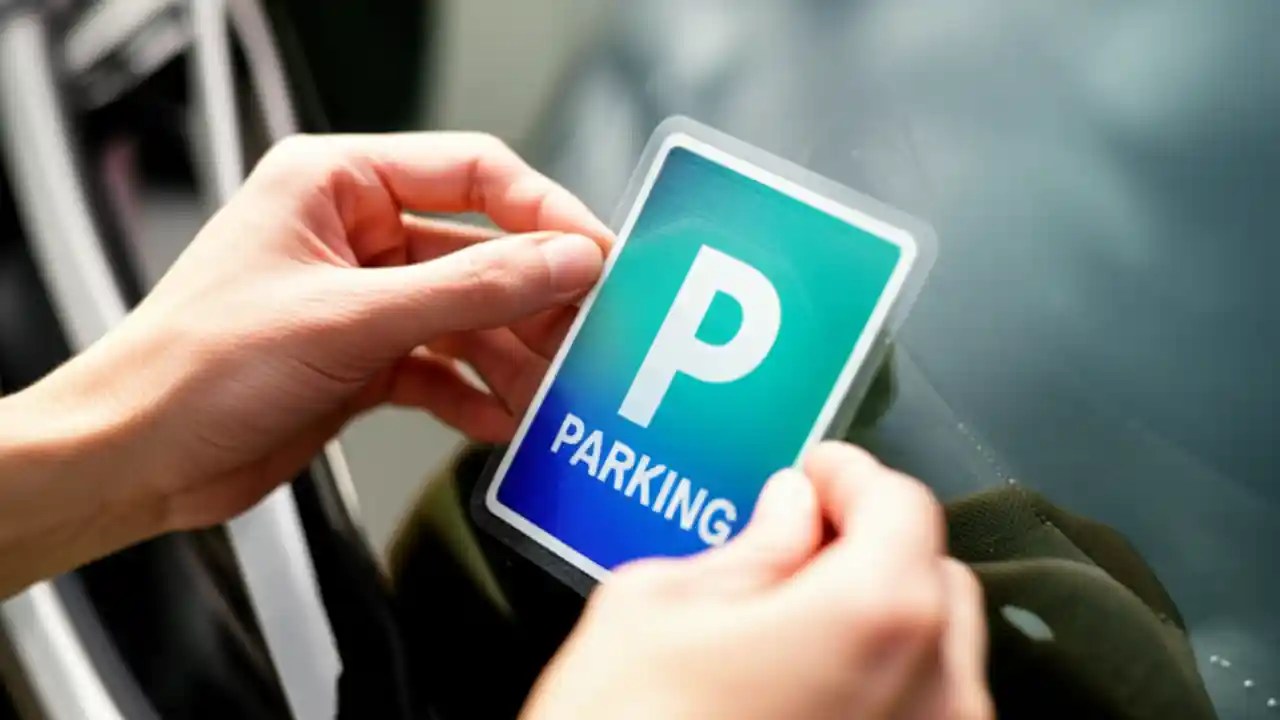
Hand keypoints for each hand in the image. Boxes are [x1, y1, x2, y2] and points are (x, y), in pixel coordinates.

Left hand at [9, 133, 608, 549]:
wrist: (134, 459)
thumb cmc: (194, 369)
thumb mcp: (351, 320)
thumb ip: (470, 289)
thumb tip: (562, 261)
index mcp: (337, 184)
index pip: (471, 173)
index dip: (542, 212)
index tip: (595, 255)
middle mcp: (354, 235)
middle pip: (478, 251)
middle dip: (534, 298)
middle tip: (585, 334)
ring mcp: (361, 300)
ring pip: (466, 315)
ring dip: (510, 356)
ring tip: (550, 390)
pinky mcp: (362, 359)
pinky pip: (441, 366)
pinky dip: (472, 394)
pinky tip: (499, 419)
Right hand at [522, 442, 992, 719]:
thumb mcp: (654, 611)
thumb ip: (747, 550)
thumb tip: (787, 514)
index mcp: (873, 617)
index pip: (899, 505)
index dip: (850, 476)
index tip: (816, 473)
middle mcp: (933, 692)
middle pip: (930, 576)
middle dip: (868, 545)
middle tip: (796, 541)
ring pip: (932, 653)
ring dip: (877, 619)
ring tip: (788, 623)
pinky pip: (918, 713)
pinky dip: (878, 683)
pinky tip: (800, 686)